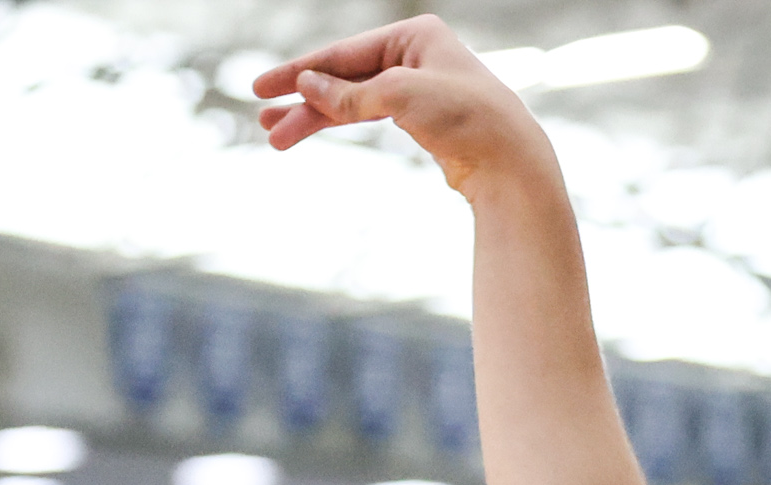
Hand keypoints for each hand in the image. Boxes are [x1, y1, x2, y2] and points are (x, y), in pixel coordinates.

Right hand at [254, 15, 551, 193]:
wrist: (511, 163)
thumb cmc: (465, 118)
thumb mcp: (400, 97)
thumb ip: (350, 94)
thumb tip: (306, 85)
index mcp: (414, 35)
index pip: (343, 53)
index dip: (298, 72)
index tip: (259, 88)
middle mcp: (415, 55)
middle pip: (344, 77)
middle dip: (303, 102)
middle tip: (265, 126)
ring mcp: (417, 87)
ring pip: (353, 101)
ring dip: (315, 119)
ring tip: (277, 138)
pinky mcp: (423, 119)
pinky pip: (370, 116)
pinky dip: (342, 123)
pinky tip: (318, 127)